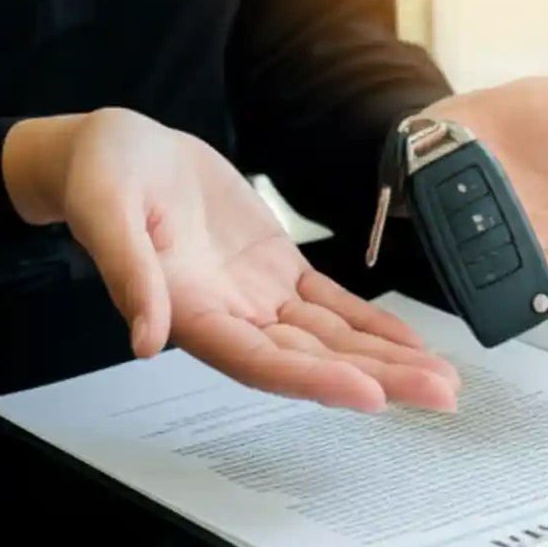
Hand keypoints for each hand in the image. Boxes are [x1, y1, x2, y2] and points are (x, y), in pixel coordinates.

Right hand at [2, 108, 459, 412]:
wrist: (121, 151)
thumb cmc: (104, 176)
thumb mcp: (107, 210)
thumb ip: (130, 274)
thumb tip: (145, 341)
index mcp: (189, 312)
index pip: (262, 361)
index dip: (316, 380)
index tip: (370, 394)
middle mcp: (231, 317)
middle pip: (314, 360)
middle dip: (380, 379)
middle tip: (441, 395)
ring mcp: (259, 297)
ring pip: (334, 338)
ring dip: (389, 359)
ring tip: (443, 378)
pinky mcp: (278, 269)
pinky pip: (334, 305)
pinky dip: (374, 324)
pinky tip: (411, 343)